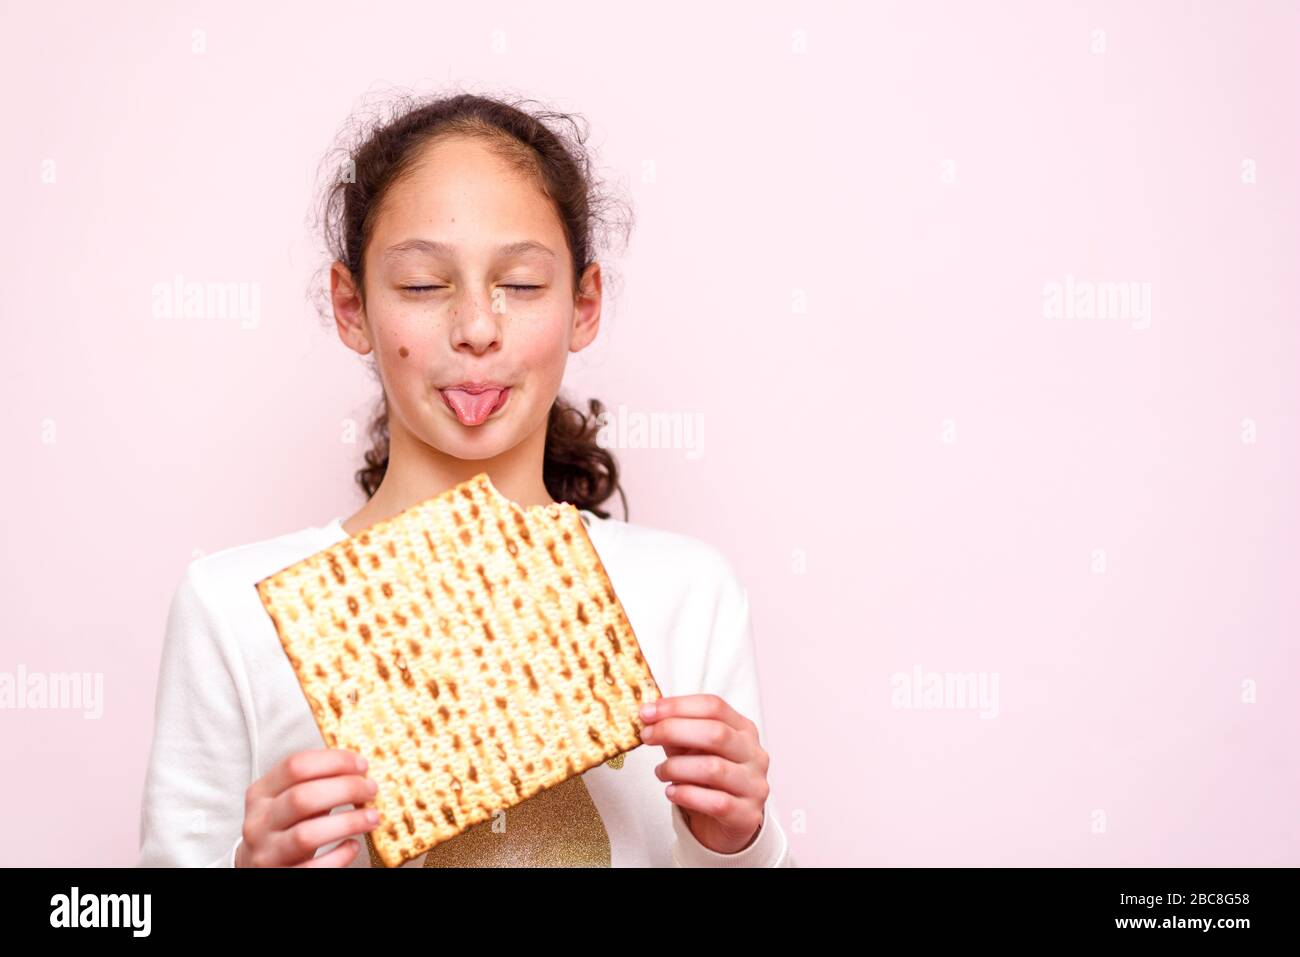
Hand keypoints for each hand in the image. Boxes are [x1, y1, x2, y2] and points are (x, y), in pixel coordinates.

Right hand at [236, 748, 379, 866]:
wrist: (262, 867)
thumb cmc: (286, 826)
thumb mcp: (289, 799)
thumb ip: (316, 783)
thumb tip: (360, 769)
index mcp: (261, 793)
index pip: (295, 766)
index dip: (334, 761)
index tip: (362, 764)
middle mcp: (259, 822)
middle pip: (302, 797)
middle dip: (345, 789)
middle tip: (371, 789)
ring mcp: (267, 853)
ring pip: (306, 835)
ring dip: (348, 823)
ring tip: (372, 817)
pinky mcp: (282, 876)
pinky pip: (314, 868)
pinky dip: (339, 855)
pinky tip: (353, 845)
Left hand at [639, 694, 770, 853]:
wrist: (726, 823)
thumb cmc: (707, 780)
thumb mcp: (693, 749)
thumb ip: (676, 732)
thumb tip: (649, 716)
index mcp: (743, 730)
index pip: (714, 706)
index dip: (678, 706)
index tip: (647, 712)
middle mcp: (754, 754)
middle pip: (716, 733)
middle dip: (674, 731)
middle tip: (647, 737)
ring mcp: (754, 785)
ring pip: (714, 768)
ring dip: (677, 767)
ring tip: (660, 772)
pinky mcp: (747, 815)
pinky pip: (716, 802)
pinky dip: (687, 795)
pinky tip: (671, 792)